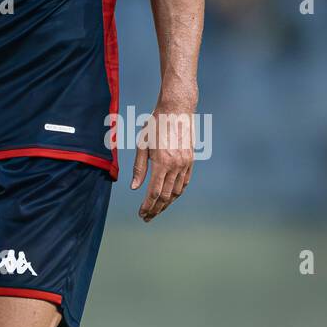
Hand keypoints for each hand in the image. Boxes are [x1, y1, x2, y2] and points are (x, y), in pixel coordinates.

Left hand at [131, 100, 194, 221]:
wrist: (177, 109)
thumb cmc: (156, 124)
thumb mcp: (143, 144)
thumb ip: (139, 168)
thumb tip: (135, 187)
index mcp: (162, 162)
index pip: (154, 192)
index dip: (147, 206)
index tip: (141, 214)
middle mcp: (176, 165)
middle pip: (166, 196)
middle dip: (156, 209)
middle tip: (147, 217)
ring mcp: (185, 163)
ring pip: (177, 192)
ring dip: (167, 203)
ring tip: (157, 209)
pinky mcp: (190, 160)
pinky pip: (184, 182)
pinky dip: (177, 193)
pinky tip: (170, 197)